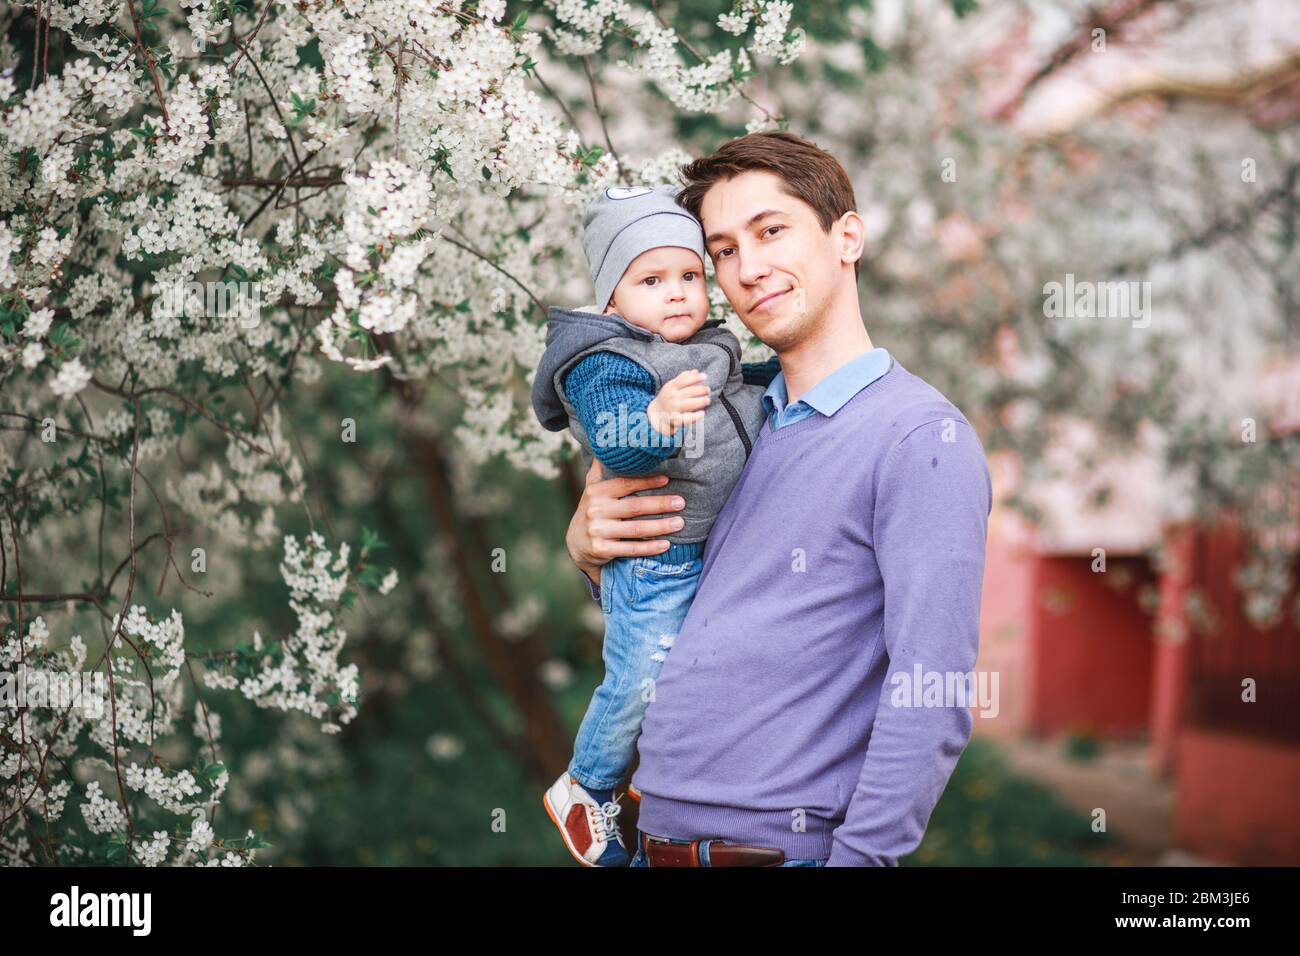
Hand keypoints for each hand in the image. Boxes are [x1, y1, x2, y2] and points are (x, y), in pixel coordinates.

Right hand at [565, 458, 685, 585]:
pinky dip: (649, 547)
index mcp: (597, 492)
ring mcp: (599, 531)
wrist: (575, 543)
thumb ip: (600, 469)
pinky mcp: (602, 549)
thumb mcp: (591, 488)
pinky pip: (630, 548)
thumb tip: (606, 443)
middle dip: (660, 504)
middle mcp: (596, 510)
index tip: (667, 479)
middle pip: (635, 507)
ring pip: (636, 529)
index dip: (647, 481)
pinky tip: (666, 545)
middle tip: (681, 502)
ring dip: (660, 526)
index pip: (626, 484)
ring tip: (680, 523)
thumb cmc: (592, 510)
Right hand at [647, 369, 710, 435]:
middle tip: (708, 390)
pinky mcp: (675, 419)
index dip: (696, 377)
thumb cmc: (667, 397)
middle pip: (690, 391)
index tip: (705, 376)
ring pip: (690, 403)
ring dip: (701, 401)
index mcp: (671, 387)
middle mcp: (672, 397)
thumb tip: (696, 371)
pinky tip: (702, 413)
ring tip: (707, 400)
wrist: (655, 412)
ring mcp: (674, 408)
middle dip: (702, 390)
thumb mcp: (671, 386)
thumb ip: (683, 378)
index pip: (685, 380)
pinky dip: (695, 416)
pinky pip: (686, 418)